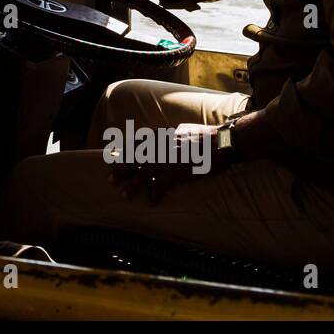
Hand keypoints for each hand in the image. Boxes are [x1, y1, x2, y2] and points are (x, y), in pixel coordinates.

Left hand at [107, 125, 221, 204]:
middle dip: (122, 169)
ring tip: (124, 195)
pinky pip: (162, 184)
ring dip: (133, 185)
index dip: (124, 152)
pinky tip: (151, 202)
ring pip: (145, 173)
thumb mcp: (184, 130)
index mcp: (163, 135)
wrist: (223, 141)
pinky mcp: (180, 171)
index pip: (137, 143)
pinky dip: (155, 193)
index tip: (113, 159)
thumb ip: (171, 136)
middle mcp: (163, 146)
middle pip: (136, 158)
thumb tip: (165, 138)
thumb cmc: (207, 136)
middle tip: (110, 180)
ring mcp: (170, 158)